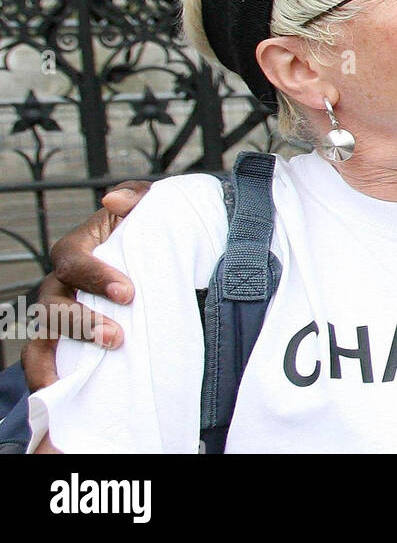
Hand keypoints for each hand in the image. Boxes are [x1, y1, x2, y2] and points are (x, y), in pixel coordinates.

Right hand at [20, 182, 149, 391]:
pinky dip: (46, 378)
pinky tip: (58, 394)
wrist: (160, 257)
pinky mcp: (66, 341)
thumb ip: (137, 197)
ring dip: (57, 357)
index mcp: (77, 249)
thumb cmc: (147, 231)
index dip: (96, 277)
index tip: (128, 293)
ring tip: (77, 377)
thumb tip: (115, 199)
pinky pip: (45, 361)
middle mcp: (60, 284)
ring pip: (41, 337)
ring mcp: (59, 314)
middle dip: (80, 324)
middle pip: (52, 305)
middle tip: (116, 338)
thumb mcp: (149, 207)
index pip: (73, 261)